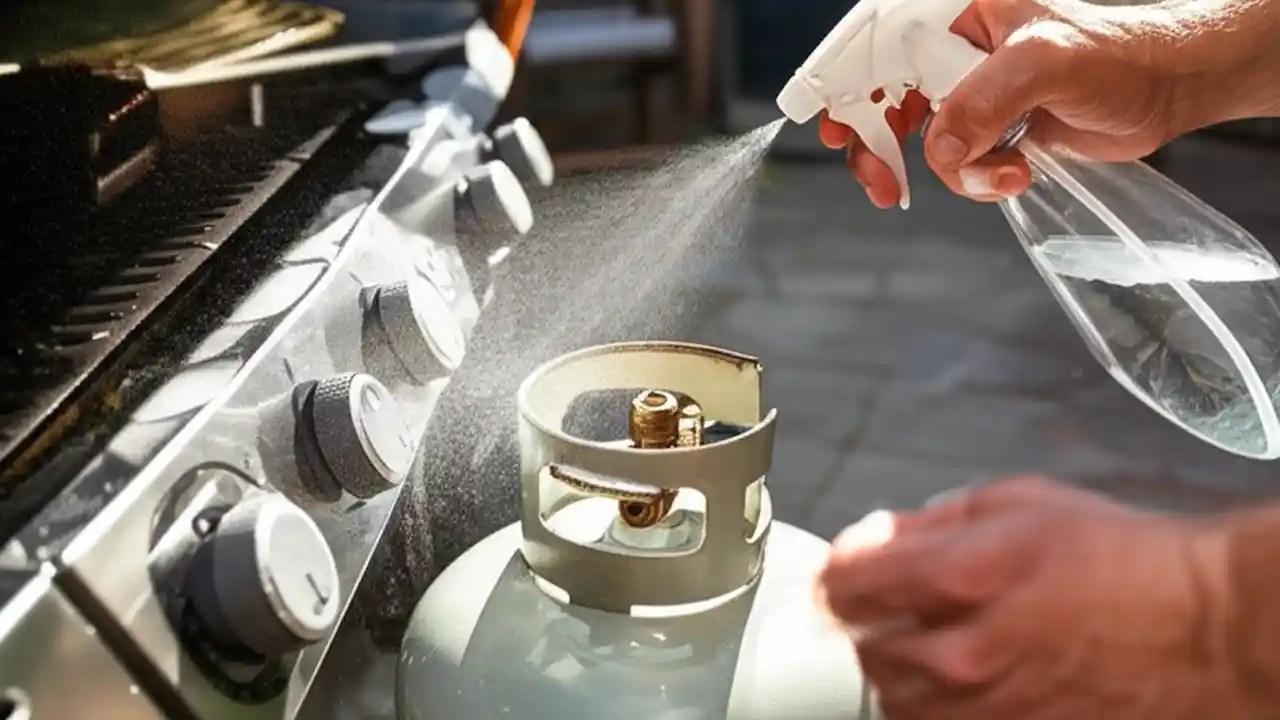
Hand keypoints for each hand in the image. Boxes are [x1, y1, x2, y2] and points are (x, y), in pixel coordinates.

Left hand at [817, 476, 1263, 718]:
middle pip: (860, 645)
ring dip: (896, 664)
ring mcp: (985, 707)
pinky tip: (959, 676)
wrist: (1197, 627)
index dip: (836, 569)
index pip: (844, 582)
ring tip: (930, 637)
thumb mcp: (1018, 504)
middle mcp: (962, 652)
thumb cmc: (1122, 560)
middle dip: (866, 618)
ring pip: (892, 697)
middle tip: (890, 600)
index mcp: (959, 577)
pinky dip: (931, 703)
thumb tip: (876, 535)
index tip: (846, 567)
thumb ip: (931, 520)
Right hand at [821, 0, 1227, 207]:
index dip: (844, 79)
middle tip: (881, 180)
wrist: (1167, 90)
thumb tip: (937, 147)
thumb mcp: (1045, 62)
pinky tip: (1014, 172)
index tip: (832, 124)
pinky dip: (974, 181)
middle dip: (878, 143)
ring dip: (948, 170)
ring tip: (996, 173)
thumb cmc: (1120, 53)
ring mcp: (967, 90)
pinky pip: (951, 164)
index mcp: (957, 9)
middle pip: (880, 94)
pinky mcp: (986, 129)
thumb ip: (982, 100)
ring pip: (915, 139)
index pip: (876, 38)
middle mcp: (953, 46)